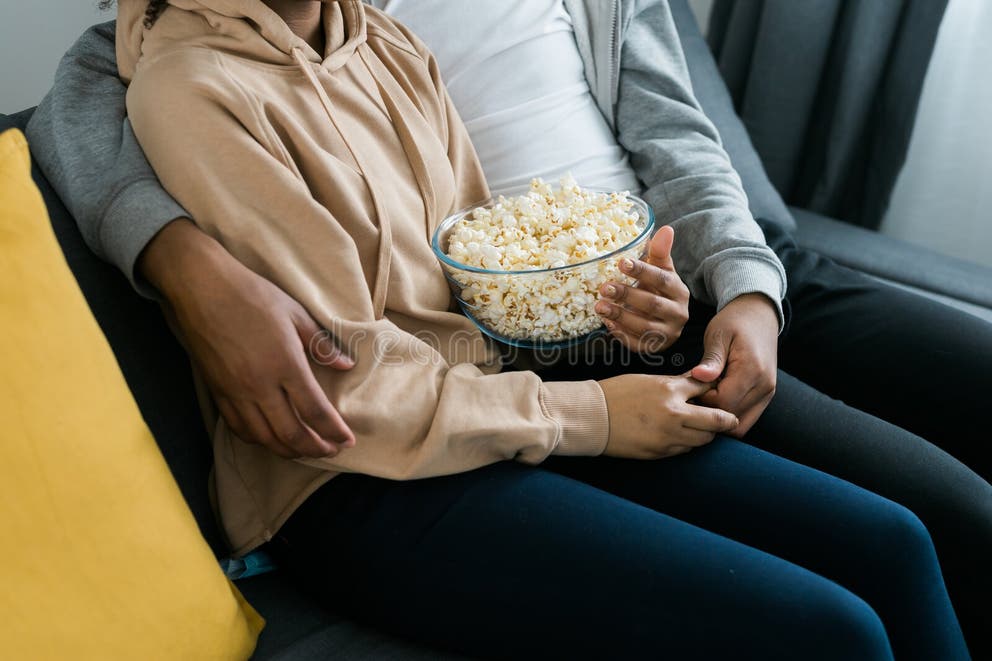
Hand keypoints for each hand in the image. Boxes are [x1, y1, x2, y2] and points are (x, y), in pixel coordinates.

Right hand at [139, 219, 355, 458]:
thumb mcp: (295, 314)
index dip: (334, 431)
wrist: (202, 288)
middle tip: (331, 452)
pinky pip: (239, 427)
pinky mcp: (218, 392)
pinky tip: (270, 438)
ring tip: (305, 450)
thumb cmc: (253, 295)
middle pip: (291, 433)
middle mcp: (260, 385)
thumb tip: (347, 365)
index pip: (315, 411)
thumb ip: (321, 345)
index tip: (348, 440)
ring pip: (264, 437)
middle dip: (315, 449)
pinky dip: (258, 440)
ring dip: (288, 450)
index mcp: (285, 364)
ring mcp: (236, 392)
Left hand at [595, 225, 689, 352]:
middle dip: (626, 296)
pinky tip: (607, 323)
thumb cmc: (659, 290)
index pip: (662, 280)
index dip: (642, 271)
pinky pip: (637, 344)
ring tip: (599, 306)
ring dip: (619, 316)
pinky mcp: (654, 348)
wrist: (667, 320)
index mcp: (679, 291)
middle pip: (652, 304)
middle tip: (604, 287)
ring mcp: (667, 333)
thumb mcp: (661, 271)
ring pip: (643, 327)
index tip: (622, 262)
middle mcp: (678, 314)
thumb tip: (666, 228)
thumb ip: (660, 252)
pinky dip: (621, 334)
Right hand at [599, 373, 737, 458]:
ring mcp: (667, 437)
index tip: (723, 394)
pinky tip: (678, 436)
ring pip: (703, 440)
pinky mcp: (659, 453)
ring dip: (705, 434)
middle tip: (729, 420)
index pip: (707, 389)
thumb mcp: (647, 380)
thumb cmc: (616, 393)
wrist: (590, 417)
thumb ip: (676, 384)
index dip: (718, 391)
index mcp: (670, 390)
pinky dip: (686, 443)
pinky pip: (683, 450)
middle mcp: (674, 415)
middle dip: (725, 420)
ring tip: (699, 427)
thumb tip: (699, 383)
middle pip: (716, 421)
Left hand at [690, 293, 778, 437]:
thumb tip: (698, 376)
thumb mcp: (718, 334)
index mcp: (753, 370)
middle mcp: (765, 386)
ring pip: (741, 425)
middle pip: (732, 417)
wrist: (759, 315)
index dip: (702, 400)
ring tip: (705, 395)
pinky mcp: (765, 396)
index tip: (690, 387)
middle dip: (709, 411)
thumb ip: (711, 359)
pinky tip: (716, 397)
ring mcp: (768, 394)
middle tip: (694, 394)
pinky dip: (729, 415)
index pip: (723, 402)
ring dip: (720, 416)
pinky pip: (747, 418)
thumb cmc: (735, 321)